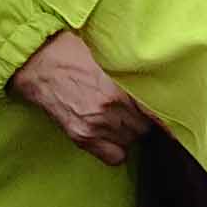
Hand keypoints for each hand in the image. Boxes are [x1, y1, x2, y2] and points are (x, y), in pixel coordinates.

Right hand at [9, 30, 152, 164]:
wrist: (37, 61)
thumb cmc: (72, 50)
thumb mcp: (109, 53)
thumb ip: (132, 69)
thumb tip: (158, 78)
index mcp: (121, 86)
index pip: (158, 111)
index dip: (165, 112)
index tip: (170, 112)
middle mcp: (110, 109)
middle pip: (146, 126)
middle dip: (143, 116)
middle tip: (134, 104)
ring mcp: (95, 126)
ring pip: (132, 140)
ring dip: (130, 130)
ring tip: (120, 114)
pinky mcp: (82, 137)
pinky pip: (114, 156)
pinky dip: (116, 147)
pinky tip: (111, 132)